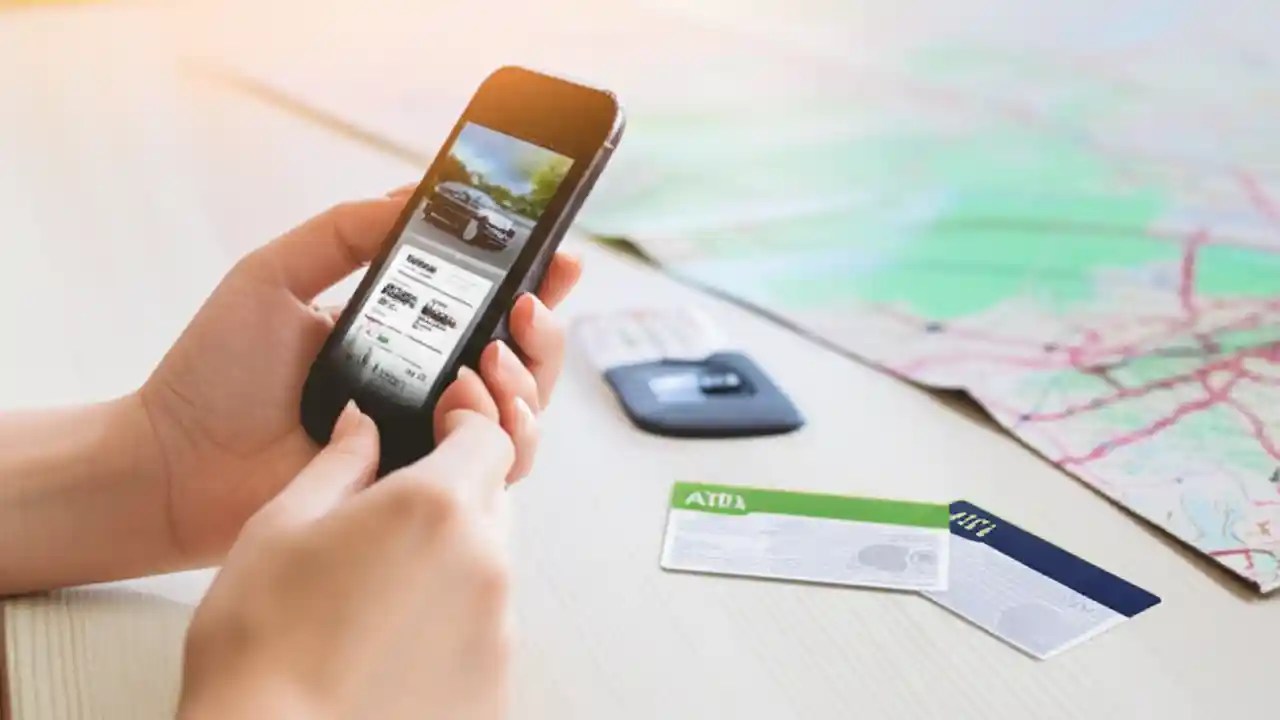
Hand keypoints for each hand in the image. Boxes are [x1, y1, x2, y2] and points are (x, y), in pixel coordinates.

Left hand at [140, 187, 580, 564]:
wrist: (175, 463)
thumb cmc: (215, 372)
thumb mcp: (276, 275)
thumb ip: (345, 232)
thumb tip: (416, 192)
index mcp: (402, 332)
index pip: (487, 304)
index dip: (534, 281)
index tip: (558, 255)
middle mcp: (426, 385)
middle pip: (522, 360)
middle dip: (544, 331)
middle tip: (527, 310)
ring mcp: (425, 440)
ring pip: (521, 413)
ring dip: (527, 382)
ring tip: (491, 361)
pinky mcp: (418, 489)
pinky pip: (491, 468)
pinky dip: (505, 438)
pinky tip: (479, 412)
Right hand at [180, 402, 514, 719]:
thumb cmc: (261, 651)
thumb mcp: (278, 528)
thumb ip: (338, 464)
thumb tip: (363, 425)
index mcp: (436, 507)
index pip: (490, 439)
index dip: (463, 429)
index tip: (437, 435)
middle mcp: (485, 563)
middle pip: (491, 504)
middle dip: (451, 501)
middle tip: (386, 528)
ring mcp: (498, 631)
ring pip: (488, 571)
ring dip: (450, 568)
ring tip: (374, 603)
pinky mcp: (496, 687)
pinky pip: (484, 635)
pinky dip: (451, 629)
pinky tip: (389, 650)